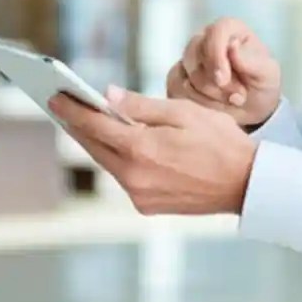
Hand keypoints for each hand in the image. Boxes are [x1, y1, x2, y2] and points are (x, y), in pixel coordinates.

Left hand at [48, 87, 256, 215]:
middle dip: (77, 125)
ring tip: (85, 122)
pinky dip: (117, 159)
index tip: (55, 96)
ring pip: (107, 163)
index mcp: (141, 148)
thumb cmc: (220, 141)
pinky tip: (115, 145)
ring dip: (96, 142)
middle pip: (94, 146)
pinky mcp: (147, 206)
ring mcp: (139, 195)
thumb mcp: (183, 112)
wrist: (246, 183)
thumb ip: (142, 106)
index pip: (95, 124)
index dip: (72, 109)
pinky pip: (124, 178)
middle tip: (62, 106)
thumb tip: (109, 96)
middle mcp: (134, 176)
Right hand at [166, 18, 282, 127]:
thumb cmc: (261, 84)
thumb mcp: (267, 74)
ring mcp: (189, 58)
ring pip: (184, 75)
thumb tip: (232, 46)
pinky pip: (176, 89)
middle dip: (214, 83)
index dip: (216, 55)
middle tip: (237, 97)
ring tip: (231, 101)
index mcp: (230, 29)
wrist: (252, 109)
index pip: (216, 31)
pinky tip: (214, 106)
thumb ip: (252, 61)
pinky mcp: (177, 78)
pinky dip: (196, 102)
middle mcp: (205, 38)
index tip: (223, 79)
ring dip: (209, 96)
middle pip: (194, 53)